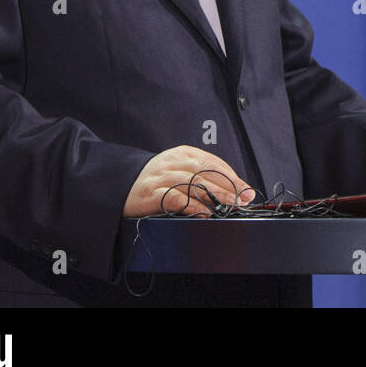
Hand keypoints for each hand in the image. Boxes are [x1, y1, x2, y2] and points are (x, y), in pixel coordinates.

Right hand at [123, 145, 254, 216]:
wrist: (119, 185)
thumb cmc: (156, 180)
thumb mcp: (179, 170)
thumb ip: (202, 176)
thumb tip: (233, 189)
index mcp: (183, 153)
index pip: (213, 163)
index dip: (232, 177)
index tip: (246, 190)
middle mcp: (173, 162)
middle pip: (207, 172)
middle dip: (229, 187)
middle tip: (244, 199)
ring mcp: (161, 177)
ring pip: (194, 184)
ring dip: (216, 196)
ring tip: (231, 205)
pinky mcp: (151, 194)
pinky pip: (175, 198)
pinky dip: (192, 205)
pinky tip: (204, 212)